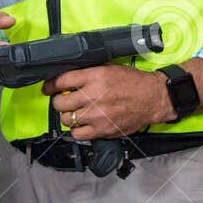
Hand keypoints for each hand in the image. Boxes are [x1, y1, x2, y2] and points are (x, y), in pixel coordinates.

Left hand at [44, 64, 172, 140]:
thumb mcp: (108, 67)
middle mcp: (93, 96)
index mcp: (94, 77)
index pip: (60, 82)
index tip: (48, 88)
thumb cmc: (132, 82)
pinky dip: (77, 130)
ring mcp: (97, 115)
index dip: (50, 85)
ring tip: (76, 112)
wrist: (153, 98)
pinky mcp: (102, 130)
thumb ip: (87, 72)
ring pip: (66, 120)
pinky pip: (77, 134)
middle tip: (64, 101)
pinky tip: (83, 124)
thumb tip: (66, 76)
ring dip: (68, 116)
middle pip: (59, 103)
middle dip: (59, 101)